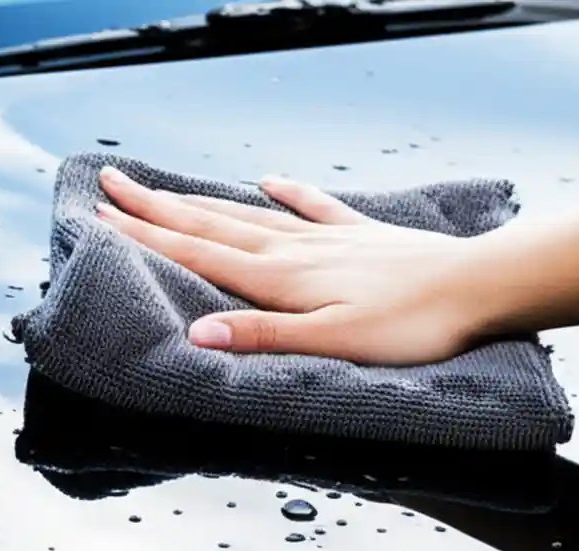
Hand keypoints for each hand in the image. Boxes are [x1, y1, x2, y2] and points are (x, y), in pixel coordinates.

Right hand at [96, 165, 490, 365]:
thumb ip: (264, 337)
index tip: (100, 217)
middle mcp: (293, 249)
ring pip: (246, 212)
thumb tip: (197, 333)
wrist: (478, 287)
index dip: (145, 235)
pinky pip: (311, 206)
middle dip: (155, 206)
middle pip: (209, 223)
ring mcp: (325, 238)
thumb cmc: (410, 325)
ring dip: (199, 199)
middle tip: (109, 183)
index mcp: (279, 278)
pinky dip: (285, 192)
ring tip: (162, 184)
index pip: (196, 252)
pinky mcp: (359, 235)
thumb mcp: (333, 343)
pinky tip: (267, 180)